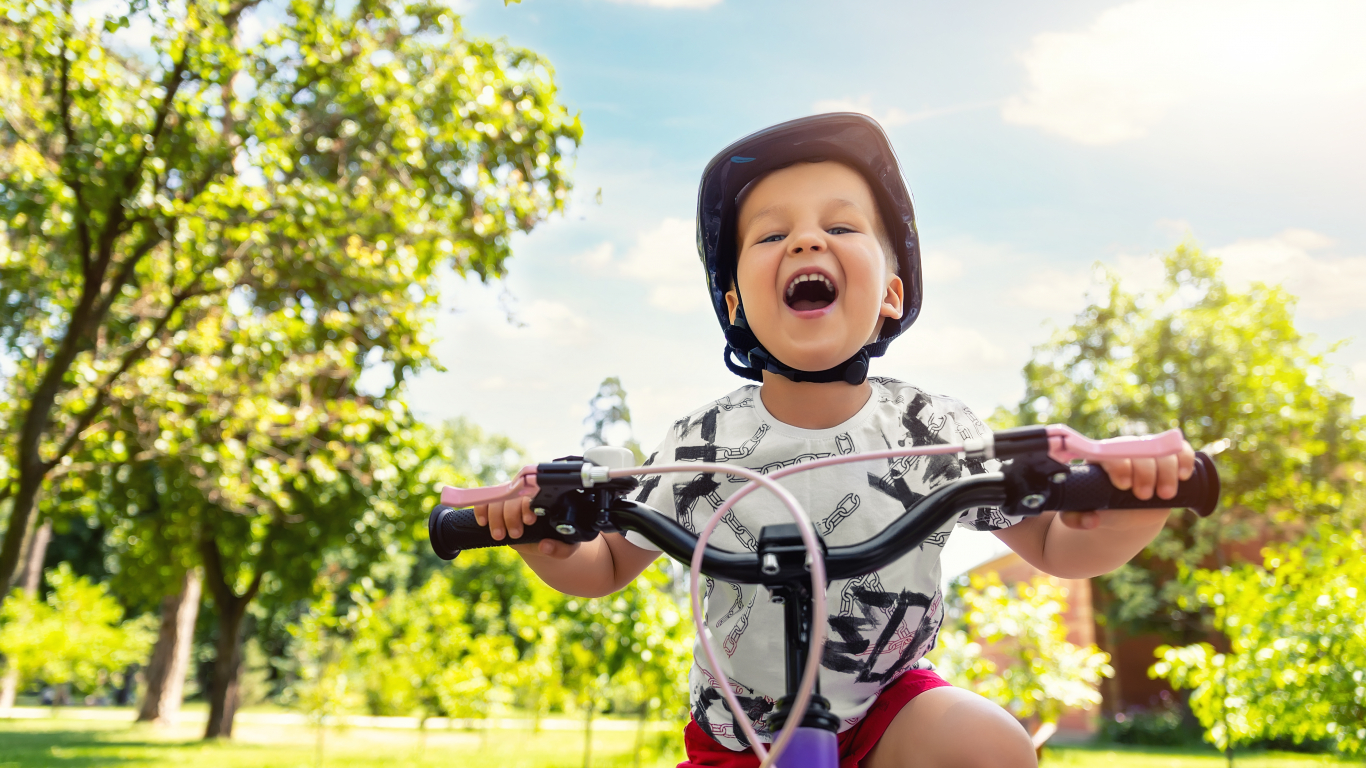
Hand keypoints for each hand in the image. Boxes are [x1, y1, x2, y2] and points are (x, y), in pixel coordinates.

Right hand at [472, 498, 580, 559]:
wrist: (543, 539)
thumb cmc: (556, 539)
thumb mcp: (566, 547)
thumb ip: (561, 549)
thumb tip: (545, 546)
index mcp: (547, 499)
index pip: (535, 494)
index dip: (528, 506)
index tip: (529, 521)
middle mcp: (528, 494)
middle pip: (513, 496)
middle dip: (510, 516)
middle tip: (515, 535)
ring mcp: (511, 496)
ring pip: (498, 498)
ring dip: (495, 517)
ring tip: (499, 536)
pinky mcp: (498, 502)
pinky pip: (485, 500)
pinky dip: (481, 510)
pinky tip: (483, 523)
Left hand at [1059, 440, 1195, 530]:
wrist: (1126, 511)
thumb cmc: (1102, 508)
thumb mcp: (1085, 512)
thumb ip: (1076, 518)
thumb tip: (1090, 521)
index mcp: (1101, 458)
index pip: (1109, 453)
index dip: (1118, 466)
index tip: (1123, 486)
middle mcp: (1126, 450)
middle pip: (1138, 450)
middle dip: (1144, 472)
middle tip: (1144, 496)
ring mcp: (1149, 452)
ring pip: (1161, 451)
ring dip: (1166, 471)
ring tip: (1166, 494)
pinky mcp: (1168, 459)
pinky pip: (1181, 450)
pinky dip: (1185, 459)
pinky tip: (1185, 476)